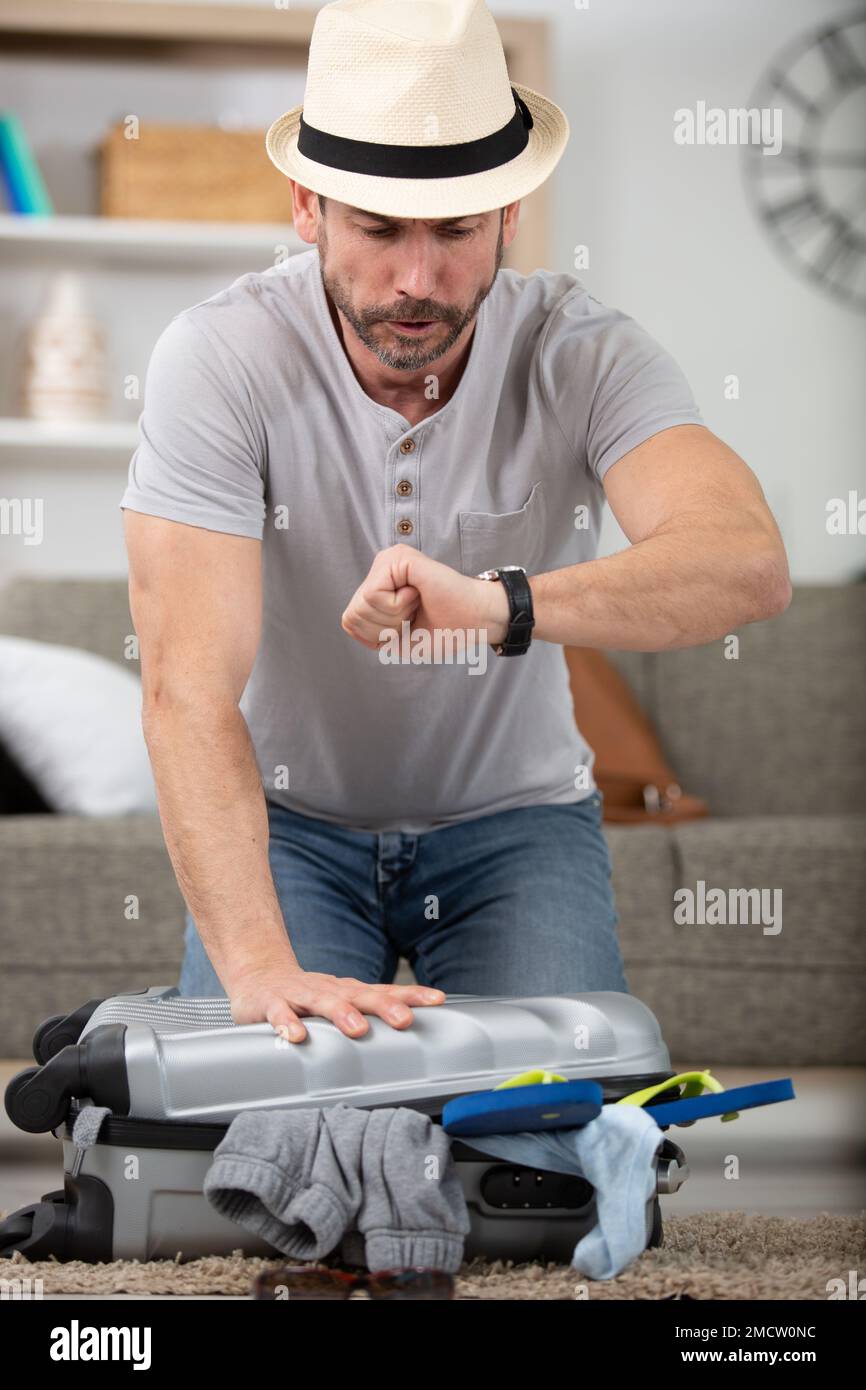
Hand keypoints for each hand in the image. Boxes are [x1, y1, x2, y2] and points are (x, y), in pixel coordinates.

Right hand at [228, 960, 445, 1042]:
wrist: (259, 975)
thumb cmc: (308, 995)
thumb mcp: (342, 1001)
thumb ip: (369, 1014)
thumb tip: (410, 1029)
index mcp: (348, 991)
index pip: (385, 991)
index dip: (411, 995)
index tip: (437, 1000)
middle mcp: (329, 990)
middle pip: (360, 996)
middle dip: (385, 1007)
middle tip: (405, 1020)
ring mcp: (300, 995)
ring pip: (323, 1003)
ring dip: (342, 1014)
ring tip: (358, 1029)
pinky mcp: (272, 1003)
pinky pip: (280, 1014)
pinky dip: (288, 1024)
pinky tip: (296, 1036)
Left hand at [340, 543, 509, 649]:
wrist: (474, 621)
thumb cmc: (445, 629)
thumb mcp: (396, 641)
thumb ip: (368, 631)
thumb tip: (348, 619)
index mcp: (378, 586)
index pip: (350, 621)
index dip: (376, 637)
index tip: (407, 626)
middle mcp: (380, 568)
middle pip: (353, 615)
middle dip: (384, 628)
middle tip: (414, 615)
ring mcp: (389, 559)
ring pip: (362, 606)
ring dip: (393, 617)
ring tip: (417, 603)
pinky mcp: (398, 558)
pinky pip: (374, 596)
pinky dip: (397, 607)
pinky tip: (417, 594)